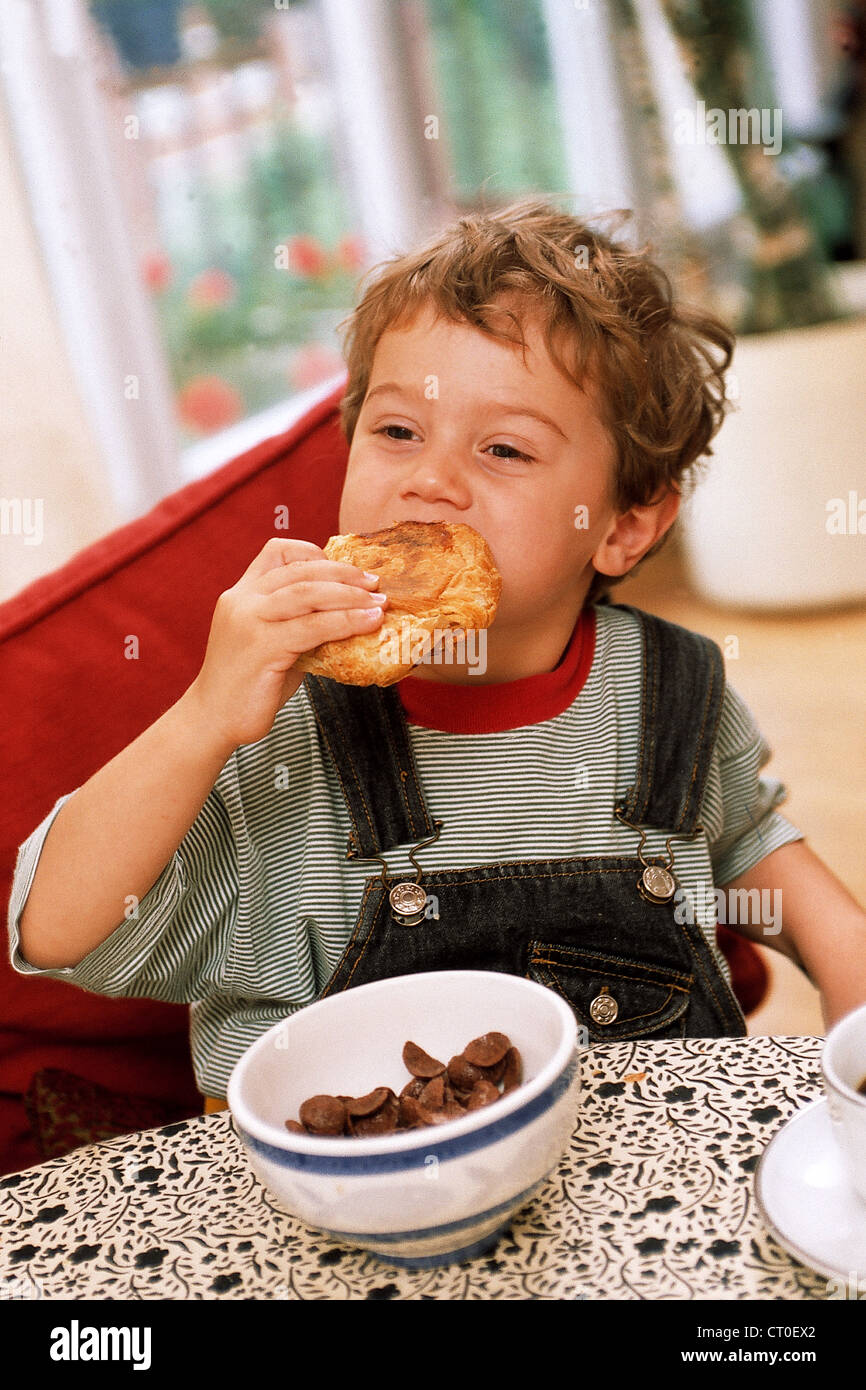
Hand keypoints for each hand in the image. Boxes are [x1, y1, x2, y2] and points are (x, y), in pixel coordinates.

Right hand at [186, 537, 387, 749]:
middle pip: (300, 571)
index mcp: (242, 593)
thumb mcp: (274, 642)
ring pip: (308, 593)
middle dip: (344, 574)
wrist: (214, 720)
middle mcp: (242, 600)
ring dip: (350, 595)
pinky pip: (312, 627)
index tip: (344, 570)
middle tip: (374, 584)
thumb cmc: (250, 684)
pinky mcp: (262, 646)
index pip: (277, 552)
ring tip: (378, 603)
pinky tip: (368, 623)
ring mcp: (249, 621)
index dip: (314, 553)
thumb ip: (300, 622)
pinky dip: (346, 621)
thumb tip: (349, 613)